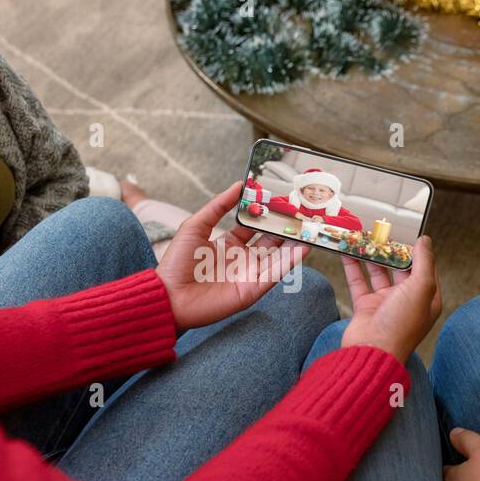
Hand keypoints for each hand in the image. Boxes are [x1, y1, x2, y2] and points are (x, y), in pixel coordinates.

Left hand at [156, 181, 308, 330]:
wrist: (169, 295)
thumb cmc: (177, 262)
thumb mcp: (196, 225)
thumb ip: (218, 206)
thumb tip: (239, 185)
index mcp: (229, 243)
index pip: (255, 226)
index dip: (267, 213)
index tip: (282, 198)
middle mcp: (242, 258)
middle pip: (271, 240)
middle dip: (286, 227)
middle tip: (303, 212)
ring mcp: (249, 275)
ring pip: (278, 256)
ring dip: (294, 243)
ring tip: (310, 228)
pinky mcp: (252, 290)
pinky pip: (274, 274)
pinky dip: (289, 262)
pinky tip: (302, 248)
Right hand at [339, 236, 440, 362]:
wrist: (371, 353)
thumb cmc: (401, 324)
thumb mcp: (421, 288)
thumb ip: (424, 262)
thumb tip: (425, 240)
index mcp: (427, 298)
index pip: (425, 268)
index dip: (417, 250)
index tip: (407, 232)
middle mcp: (407, 300)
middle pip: (400, 269)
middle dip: (391, 251)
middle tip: (381, 231)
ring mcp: (385, 303)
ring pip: (378, 273)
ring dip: (371, 256)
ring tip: (363, 236)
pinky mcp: (365, 307)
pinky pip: (359, 282)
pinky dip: (353, 267)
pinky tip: (348, 251)